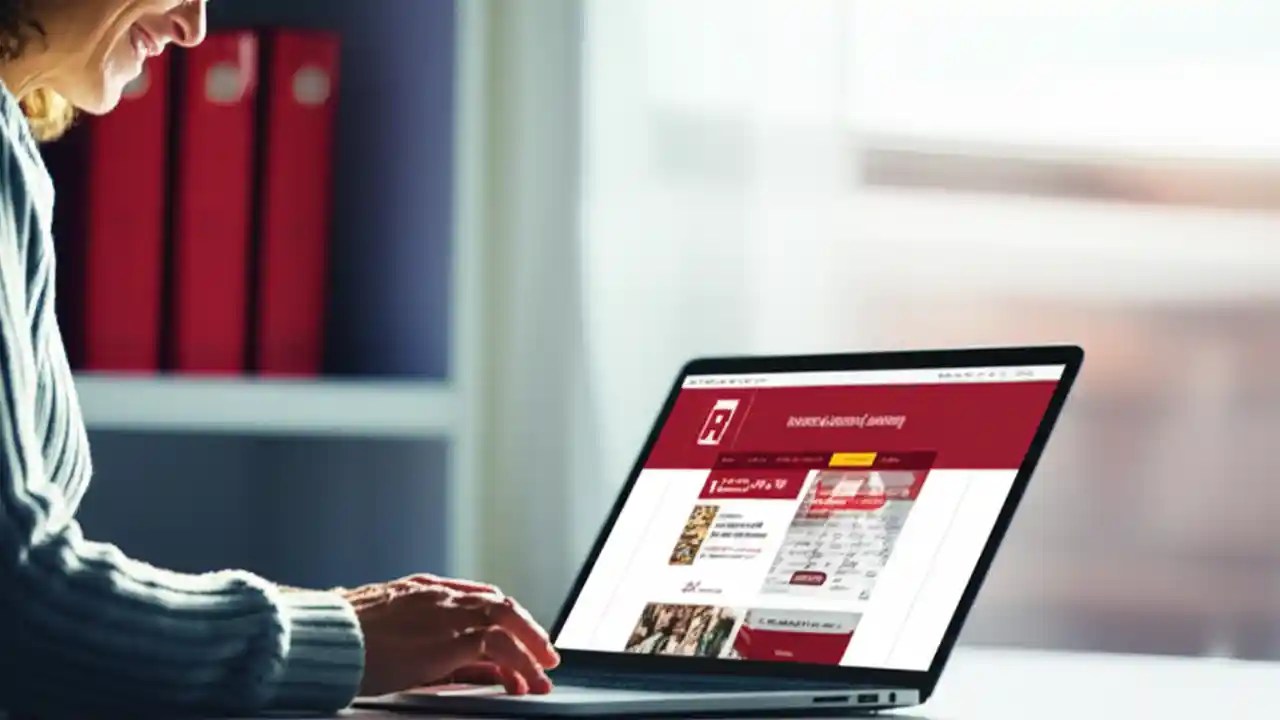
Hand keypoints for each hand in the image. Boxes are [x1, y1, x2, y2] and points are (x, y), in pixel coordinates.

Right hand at [346, 574, 559, 696]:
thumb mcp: (386, 632)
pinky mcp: (452, 638)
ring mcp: (448, 612)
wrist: (327, 637)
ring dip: (530, 648)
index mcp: (422, 590)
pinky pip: (499, 646)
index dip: (500, 619)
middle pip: (499, 605)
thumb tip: (440, 655)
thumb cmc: (343, 640)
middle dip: (526, 630)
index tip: (513, 638)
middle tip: (544, 653)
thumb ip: (412, 636)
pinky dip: (518, 662)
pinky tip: (523, 681)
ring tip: (544, 672)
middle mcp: (440, 595)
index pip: (477, 597)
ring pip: (507, 621)